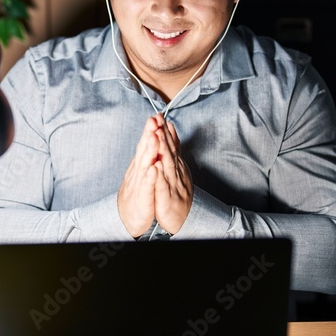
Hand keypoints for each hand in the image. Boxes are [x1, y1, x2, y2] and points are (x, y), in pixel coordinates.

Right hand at [118, 115, 162, 236]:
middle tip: (153, 119)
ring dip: (149, 151)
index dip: (150, 131)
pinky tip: (154, 168)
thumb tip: (151, 138)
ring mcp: (139, 185)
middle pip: (143, 150)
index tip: (156, 116)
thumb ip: (147, 157)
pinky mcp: (142, 198)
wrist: (127, 218)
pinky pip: (146, 186)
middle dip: (149, 134)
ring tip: (154, 137)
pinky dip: (150, 177)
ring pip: (145, 165)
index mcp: (140, 166)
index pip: (145, 145)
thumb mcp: (142, 173)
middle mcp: (137, 172)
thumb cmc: (137, 194)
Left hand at [153, 118, 192, 234]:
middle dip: (163, 135)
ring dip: (163, 150)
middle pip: (170, 151)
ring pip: (167, 166)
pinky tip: (156, 166)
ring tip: (157, 135)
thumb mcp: (175, 169)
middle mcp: (176, 173)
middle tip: (158, 120)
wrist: (179, 219)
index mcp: (175, 166)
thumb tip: (170, 128)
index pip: (171, 145)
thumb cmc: (174, 193)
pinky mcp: (168, 200)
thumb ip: (173, 149)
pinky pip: (163, 187)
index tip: (159, 116)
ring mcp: (173, 186)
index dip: (164, 130)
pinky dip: (160, 176)